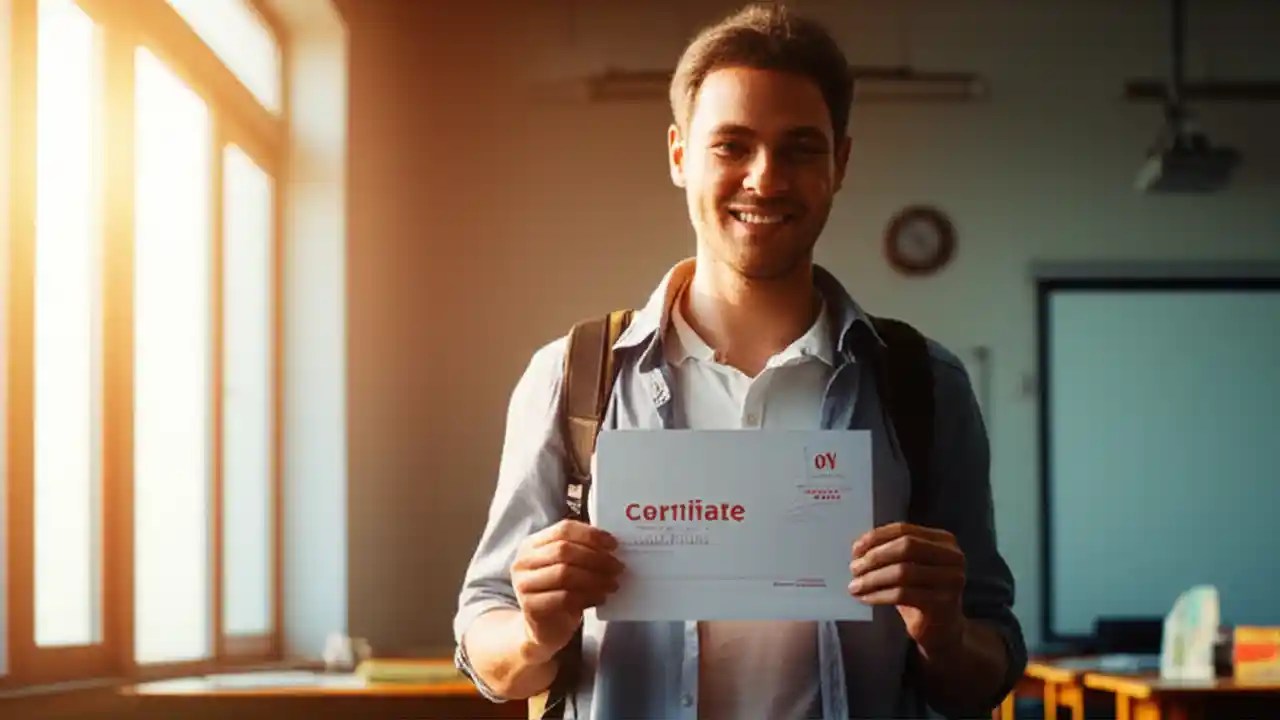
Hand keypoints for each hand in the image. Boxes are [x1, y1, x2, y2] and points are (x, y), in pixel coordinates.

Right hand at [510, 520, 623, 662]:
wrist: (543, 629)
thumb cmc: (558, 592)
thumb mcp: (566, 567)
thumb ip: (581, 552)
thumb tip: (612, 545)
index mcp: (532, 545)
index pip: (563, 529)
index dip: (591, 535)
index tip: (613, 544)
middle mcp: (523, 562)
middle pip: (564, 551)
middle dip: (596, 558)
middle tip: (617, 566)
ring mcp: (524, 585)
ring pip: (565, 574)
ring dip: (595, 578)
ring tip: (613, 583)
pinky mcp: (532, 608)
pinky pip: (565, 598)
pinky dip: (588, 596)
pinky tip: (601, 598)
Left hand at [849, 522, 966, 655]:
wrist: (943, 630)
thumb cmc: (921, 593)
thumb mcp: (910, 566)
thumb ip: (892, 551)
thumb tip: (858, 548)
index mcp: (944, 541)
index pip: (904, 529)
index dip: (876, 537)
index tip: (855, 549)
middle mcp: (953, 557)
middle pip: (906, 547)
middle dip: (875, 557)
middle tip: (854, 568)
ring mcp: (951, 580)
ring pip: (903, 572)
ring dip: (872, 578)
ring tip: (855, 586)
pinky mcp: (942, 603)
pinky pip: (903, 594)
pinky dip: (879, 595)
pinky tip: (865, 598)